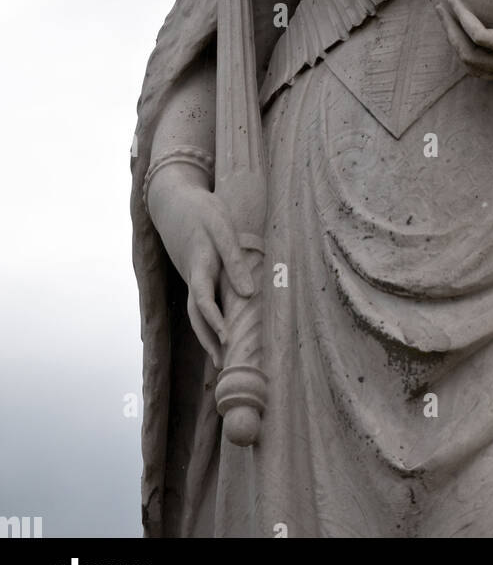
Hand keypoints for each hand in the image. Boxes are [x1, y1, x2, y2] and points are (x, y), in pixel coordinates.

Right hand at [146, 169, 253, 366]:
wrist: (173, 199)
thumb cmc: (202, 210)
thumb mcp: (221, 226)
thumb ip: (234, 258)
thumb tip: (248, 294)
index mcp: (199, 265)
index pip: (204, 300)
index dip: (215, 321)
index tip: (226, 340)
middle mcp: (192, 275)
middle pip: (197, 314)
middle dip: (208, 339)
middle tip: (222, 365)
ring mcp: (190, 275)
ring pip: (196, 309)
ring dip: (207, 332)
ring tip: (221, 356)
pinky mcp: (192, 272)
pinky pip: (198, 299)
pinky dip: (207, 317)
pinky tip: (218, 329)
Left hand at [436, 0, 492, 102]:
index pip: (480, 37)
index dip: (461, 18)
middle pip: (467, 55)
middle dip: (449, 31)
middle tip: (441, 7)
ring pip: (472, 67)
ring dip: (455, 44)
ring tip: (449, 20)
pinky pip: (482, 71)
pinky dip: (467, 55)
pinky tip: (468, 37)